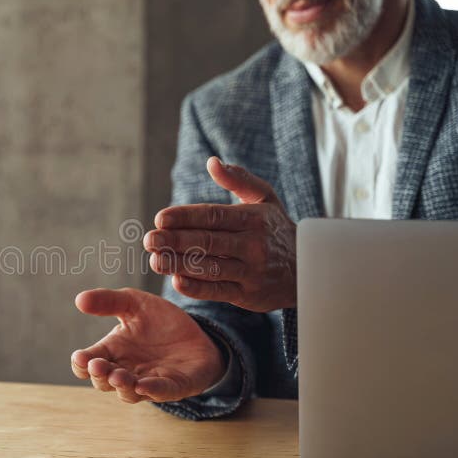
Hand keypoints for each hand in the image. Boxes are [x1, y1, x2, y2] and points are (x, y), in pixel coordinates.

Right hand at [71, 287, 224, 402]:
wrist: (197, 330)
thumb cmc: (159, 320)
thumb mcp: (134, 303)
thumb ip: (108, 301)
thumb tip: (79, 300)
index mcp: (112, 352)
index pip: (88, 363)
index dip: (81, 363)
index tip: (80, 356)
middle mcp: (126, 371)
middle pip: (104, 381)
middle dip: (99, 375)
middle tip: (97, 366)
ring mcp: (149, 382)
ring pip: (129, 393)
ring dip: (122, 386)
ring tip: (118, 376)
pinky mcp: (174, 387)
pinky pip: (160, 393)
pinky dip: (151, 390)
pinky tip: (144, 385)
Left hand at [144, 156, 295, 312]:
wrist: (308, 268)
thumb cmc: (275, 228)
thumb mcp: (264, 198)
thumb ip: (238, 179)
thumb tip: (212, 162)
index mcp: (253, 218)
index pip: (213, 216)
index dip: (186, 217)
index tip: (160, 218)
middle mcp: (253, 245)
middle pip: (208, 242)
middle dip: (175, 240)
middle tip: (149, 239)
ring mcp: (251, 271)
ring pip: (210, 267)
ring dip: (179, 264)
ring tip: (155, 260)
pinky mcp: (249, 295)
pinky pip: (219, 291)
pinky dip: (197, 288)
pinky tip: (176, 281)